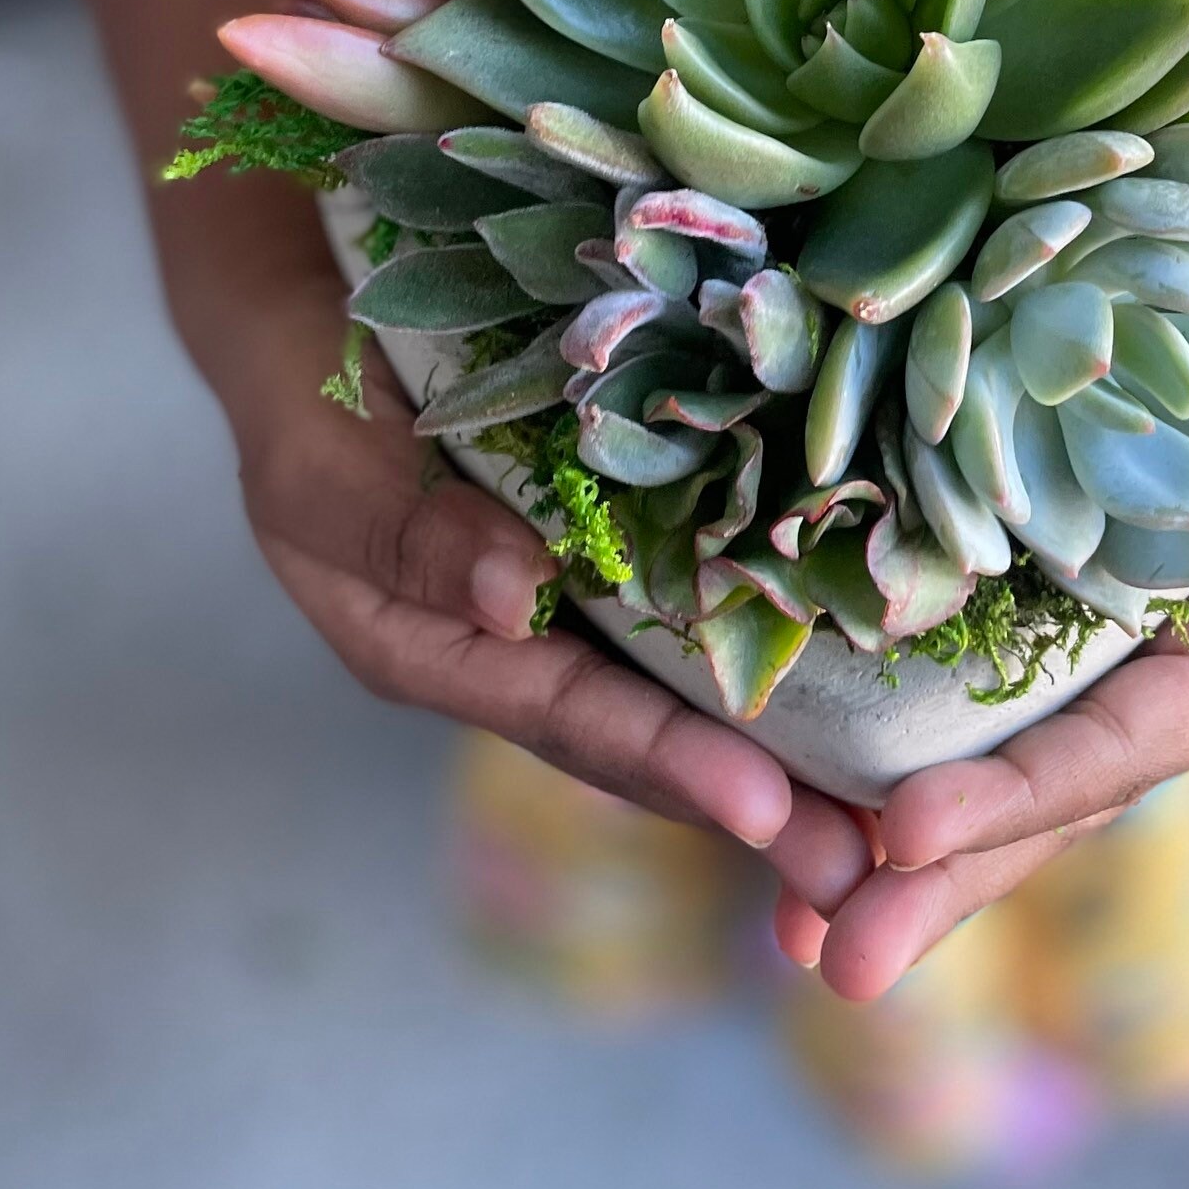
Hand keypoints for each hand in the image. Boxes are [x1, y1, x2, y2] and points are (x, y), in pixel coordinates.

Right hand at [203, 266, 874, 916]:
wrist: (306, 318)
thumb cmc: (301, 395)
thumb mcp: (323, 466)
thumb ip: (408, 534)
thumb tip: (516, 600)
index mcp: (439, 653)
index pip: (573, 719)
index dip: (672, 763)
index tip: (770, 809)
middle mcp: (513, 649)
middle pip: (643, 741)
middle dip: (756, 807)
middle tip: (869, 870)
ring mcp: (562, 609)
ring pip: (677, 695)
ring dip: (779, 753)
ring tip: (887, 820)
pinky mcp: (605, 551)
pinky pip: (691, 610)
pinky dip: (761, 647)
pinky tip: (852, 667)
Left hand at [779, 336, 1188, 996]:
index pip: (1114, 752)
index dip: (1014, 794)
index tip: (904, 832)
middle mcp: (1154, 701)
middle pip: (1032, 806)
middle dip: (931, 882)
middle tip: (826, 953)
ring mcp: (1095, 669)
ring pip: (984, 768)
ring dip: (884, 842)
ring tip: (783, 919)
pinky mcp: (1047, 619)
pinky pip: (959, 685)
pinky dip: (878, 735)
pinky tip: (785, 781)